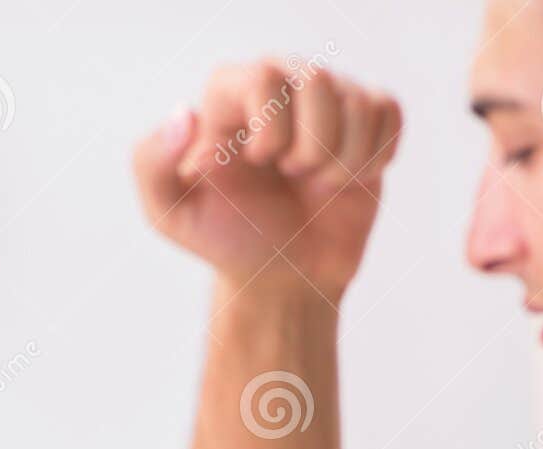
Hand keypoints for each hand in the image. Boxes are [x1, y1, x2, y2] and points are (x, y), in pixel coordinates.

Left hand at [133, 61, 401, 300]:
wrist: (283, 276)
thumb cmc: (227, 239)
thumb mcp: (172, 213)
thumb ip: (153, 162)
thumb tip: (185, 114)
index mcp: (229, 94)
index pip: (264, 77)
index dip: (271, 128)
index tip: (258, 163)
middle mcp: (281, 83)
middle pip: (318, 80)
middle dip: (310, 148)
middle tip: (291, 177)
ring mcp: (328, 100)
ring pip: (360, 103)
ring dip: (342, 162)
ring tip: (316, 183)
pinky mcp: (368, 121)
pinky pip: (389, 114)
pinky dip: (373, 158)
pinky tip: (347, 178)